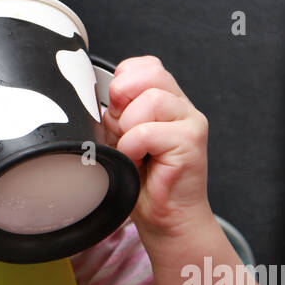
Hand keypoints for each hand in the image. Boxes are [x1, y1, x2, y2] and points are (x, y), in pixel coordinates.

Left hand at [99, 55, 209, 240]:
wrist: (166, 220)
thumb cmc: (142, 183)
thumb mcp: (119, 138)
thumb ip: (114, 114)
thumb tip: (92, 97)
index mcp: (167, 100)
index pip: (144, 65)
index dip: (122, 82)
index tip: (116, 110)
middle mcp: (182, 106)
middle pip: (149, 73)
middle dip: (124, 99)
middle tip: (122, 129)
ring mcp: (190, 121)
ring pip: (150, 100)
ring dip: (128, 128)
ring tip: (133, 151)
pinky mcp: (191, 140)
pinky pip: (147, 131)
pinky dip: (132, 147)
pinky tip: (137, 161)